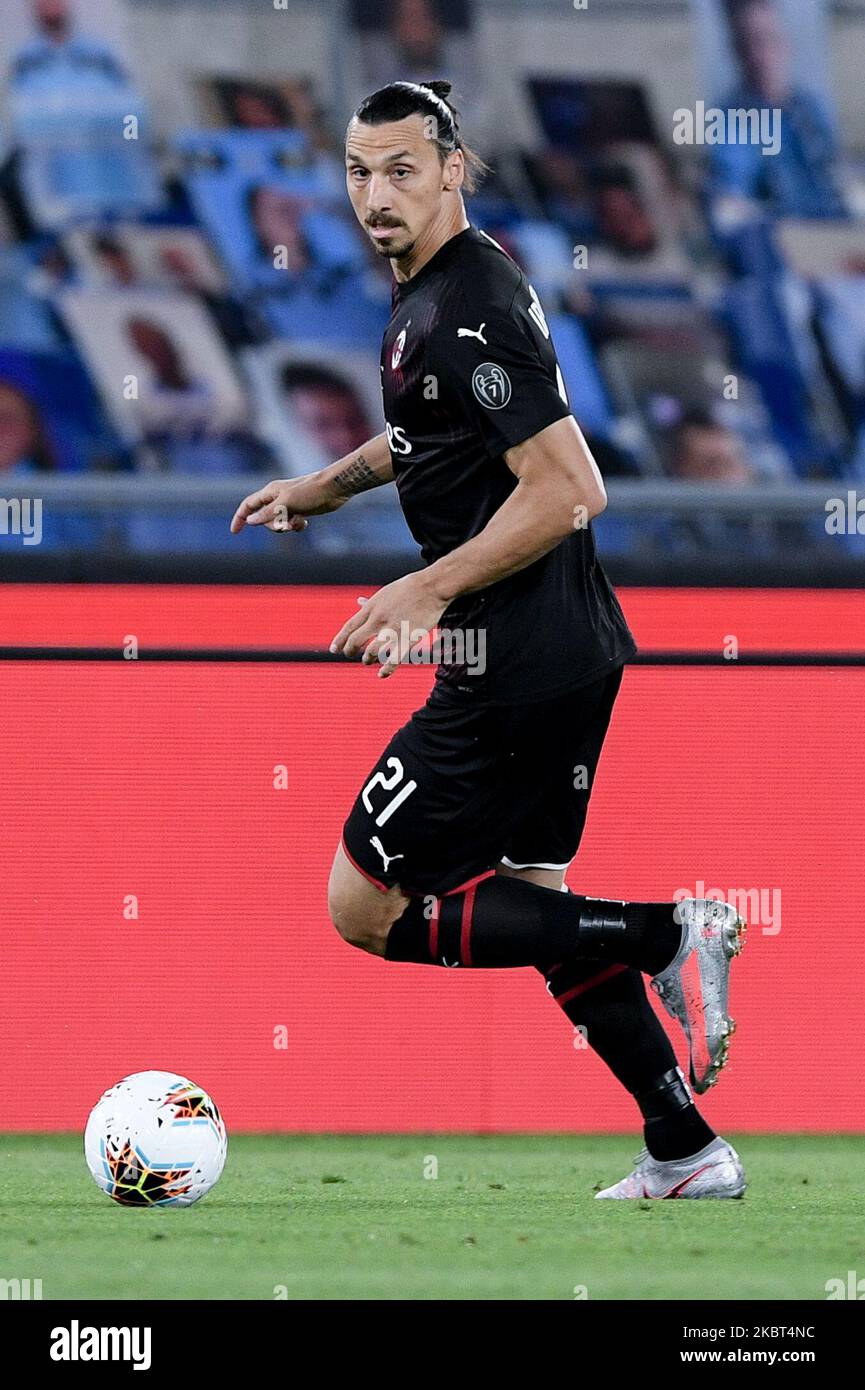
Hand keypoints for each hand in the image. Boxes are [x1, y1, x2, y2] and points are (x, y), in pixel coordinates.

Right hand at [230, 475, 343, 533]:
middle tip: (285, 524)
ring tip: (298, 521)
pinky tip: (305, 522)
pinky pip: (291, 524)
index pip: (249, 505)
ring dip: (286, 527)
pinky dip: (296, 526)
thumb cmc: (310, 492)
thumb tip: (250, 521)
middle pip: (264, 519)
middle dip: (273, 526)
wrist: (333, 489)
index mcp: (270, 492)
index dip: (240, 518)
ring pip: (279, 523)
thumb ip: (268, 513)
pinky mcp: (301, 510)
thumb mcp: (286, 504)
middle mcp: (277, 498)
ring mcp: (289, 505)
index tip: (234, 532)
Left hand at [329, 573, 449, 678]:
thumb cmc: (409, 588)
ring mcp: (392, 630)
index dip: (340, 640)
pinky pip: (394, 659)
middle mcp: (378, 620)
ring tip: (367, 661)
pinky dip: (386, 670)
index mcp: (372, 607)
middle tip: (349, 654)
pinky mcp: (408, 639)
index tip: (334, 649)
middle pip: (355, 641)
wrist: (431, 587)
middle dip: (350, 651)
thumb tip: (358, 601)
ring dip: (367, 659)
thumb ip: (371, 602)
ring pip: (371, 652)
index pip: (349, 627)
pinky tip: (381, 674)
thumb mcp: (384, 592)